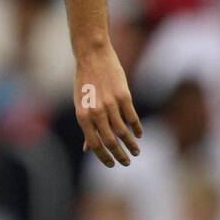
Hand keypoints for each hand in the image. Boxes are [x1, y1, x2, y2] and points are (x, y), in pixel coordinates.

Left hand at [74, 42, 141, 167]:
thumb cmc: (84, 82)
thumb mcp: (80, 104)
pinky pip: (132, 117)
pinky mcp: (124, 95)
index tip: (111, 164)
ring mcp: (111, 103)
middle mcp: (96, 111)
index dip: (103, 157)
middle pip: (110, 141)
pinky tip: (139, 135)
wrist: (92, 55)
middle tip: (127, 162)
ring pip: (123, 131)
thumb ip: (86, 126)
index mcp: (82, 115)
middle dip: (119, 155)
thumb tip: (87, 149)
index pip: (94, 144)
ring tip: (136, 152)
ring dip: (131, 145)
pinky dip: (136, 128)